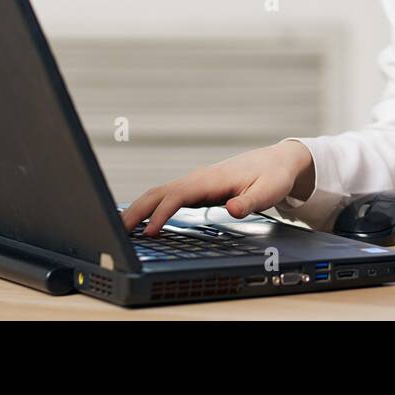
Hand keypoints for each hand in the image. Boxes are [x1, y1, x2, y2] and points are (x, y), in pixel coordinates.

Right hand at [120, 140, 315, 235]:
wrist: (277, 161)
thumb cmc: (273, 176)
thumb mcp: (268, 191)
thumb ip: (250, 202)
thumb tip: (232, 209)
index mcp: (212, 179)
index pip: (178, 195)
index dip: (162, 213)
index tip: (149, 232)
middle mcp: (200, 178)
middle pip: (160, 191)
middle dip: (138, 209)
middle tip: (118, 230)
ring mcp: (197, 182)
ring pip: (161, 193)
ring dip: (140, 208)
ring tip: (122, 228)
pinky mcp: (198, 188)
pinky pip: (168, 196)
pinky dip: (151, 207)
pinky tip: (143, 221)